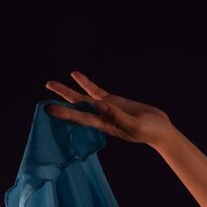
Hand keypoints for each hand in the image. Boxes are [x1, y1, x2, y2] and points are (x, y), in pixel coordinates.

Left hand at [44, 71, 172, 147]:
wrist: (160, 130)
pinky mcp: (113, 101)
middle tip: (46, 93)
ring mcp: (106, 108)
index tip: (49, 110)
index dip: (65, 113)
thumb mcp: (135, 125)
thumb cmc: (149, 131)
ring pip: (83, 98)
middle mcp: (101, 117)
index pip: (81, 118)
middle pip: (77, 107)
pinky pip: (96, 91)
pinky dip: (86, 83)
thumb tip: (100, 105)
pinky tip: (76, 75)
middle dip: (61, 100)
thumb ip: (118, 116)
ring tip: (50, 84)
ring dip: (67, 91)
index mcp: (105, 125)